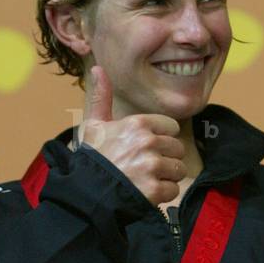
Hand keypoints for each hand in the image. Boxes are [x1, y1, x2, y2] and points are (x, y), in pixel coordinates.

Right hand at [78, 65, 185, 206]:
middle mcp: (147, 142)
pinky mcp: (154, 190)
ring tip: (146, 179)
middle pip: (177, 149)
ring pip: (178, 169)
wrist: (85, 192)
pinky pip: (173, 189)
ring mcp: (152, 166)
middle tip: (145, 166)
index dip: (160, 139)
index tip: (145, 148)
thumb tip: (97, 68)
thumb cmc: (92, 158)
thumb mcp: (93, 124)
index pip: (171, 128)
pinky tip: (145, 192)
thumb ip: (101, 97)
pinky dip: (162, 194)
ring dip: (165, 177)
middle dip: (165, 159)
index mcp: (137, 123)